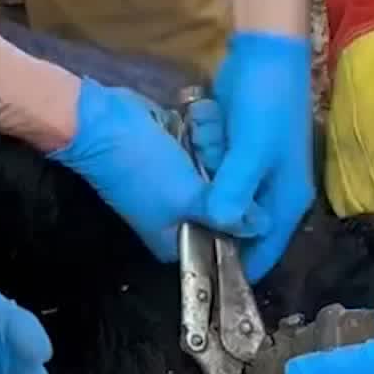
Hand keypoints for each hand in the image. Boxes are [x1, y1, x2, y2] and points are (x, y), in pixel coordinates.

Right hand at [49, 77, 268, 266]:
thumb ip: (225, 215)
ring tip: (245, 155)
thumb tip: (263, 226)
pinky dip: (213, 155)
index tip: (272, 210)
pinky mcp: (174, 166)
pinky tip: (227, 141)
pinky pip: (205, 166)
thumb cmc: (143, 168)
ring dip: (228, 173)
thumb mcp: (188, 197)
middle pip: (222, 218)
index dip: (248, 235)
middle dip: (239, 198)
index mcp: (176, 244)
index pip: (223, 251)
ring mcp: (175, 194)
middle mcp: (177, 224)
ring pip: (217, 190)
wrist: (101, 122)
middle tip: (261, 176)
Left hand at [190, 32, 315, 281]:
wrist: (267, 51)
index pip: (265, 253)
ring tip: (195, 167)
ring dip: (207, 190)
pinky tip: (196, 150)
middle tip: (184, 216)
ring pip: (225, 202)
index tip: (202, 273)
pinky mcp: (240, 154)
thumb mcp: (251, 150)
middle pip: (242, 229)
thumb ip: (235, 190)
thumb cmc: (267, 103)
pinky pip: (217, 176)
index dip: (237, 268)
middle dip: (215, 224)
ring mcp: (257, 173)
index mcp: (288, 201)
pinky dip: (205, 168)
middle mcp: (275, 194)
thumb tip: (218, 225)